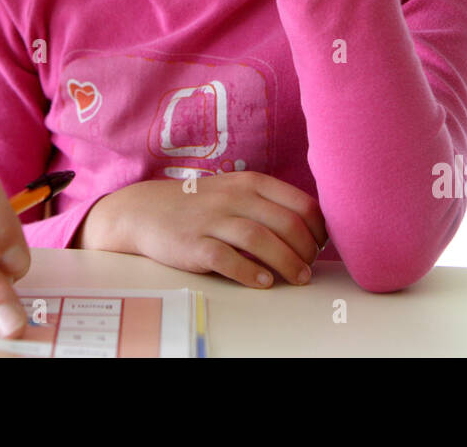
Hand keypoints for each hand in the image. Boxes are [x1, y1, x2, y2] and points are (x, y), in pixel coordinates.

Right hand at [101, 172, 327, 287]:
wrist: (146, 210)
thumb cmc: (201, 204)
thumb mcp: (236, 191)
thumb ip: (269, 204)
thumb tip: (310, 230)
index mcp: (251, 183)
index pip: (301, 204)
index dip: (318, 229)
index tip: (320, 246)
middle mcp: (235, 197)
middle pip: (286, 224)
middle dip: (306, 250)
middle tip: (309, 268)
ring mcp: (213, 220)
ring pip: (261, 241)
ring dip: (287, 263)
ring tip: (298, 279)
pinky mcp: (195, 244)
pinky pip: (228, 260)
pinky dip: (251, 273)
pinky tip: (264, 283)